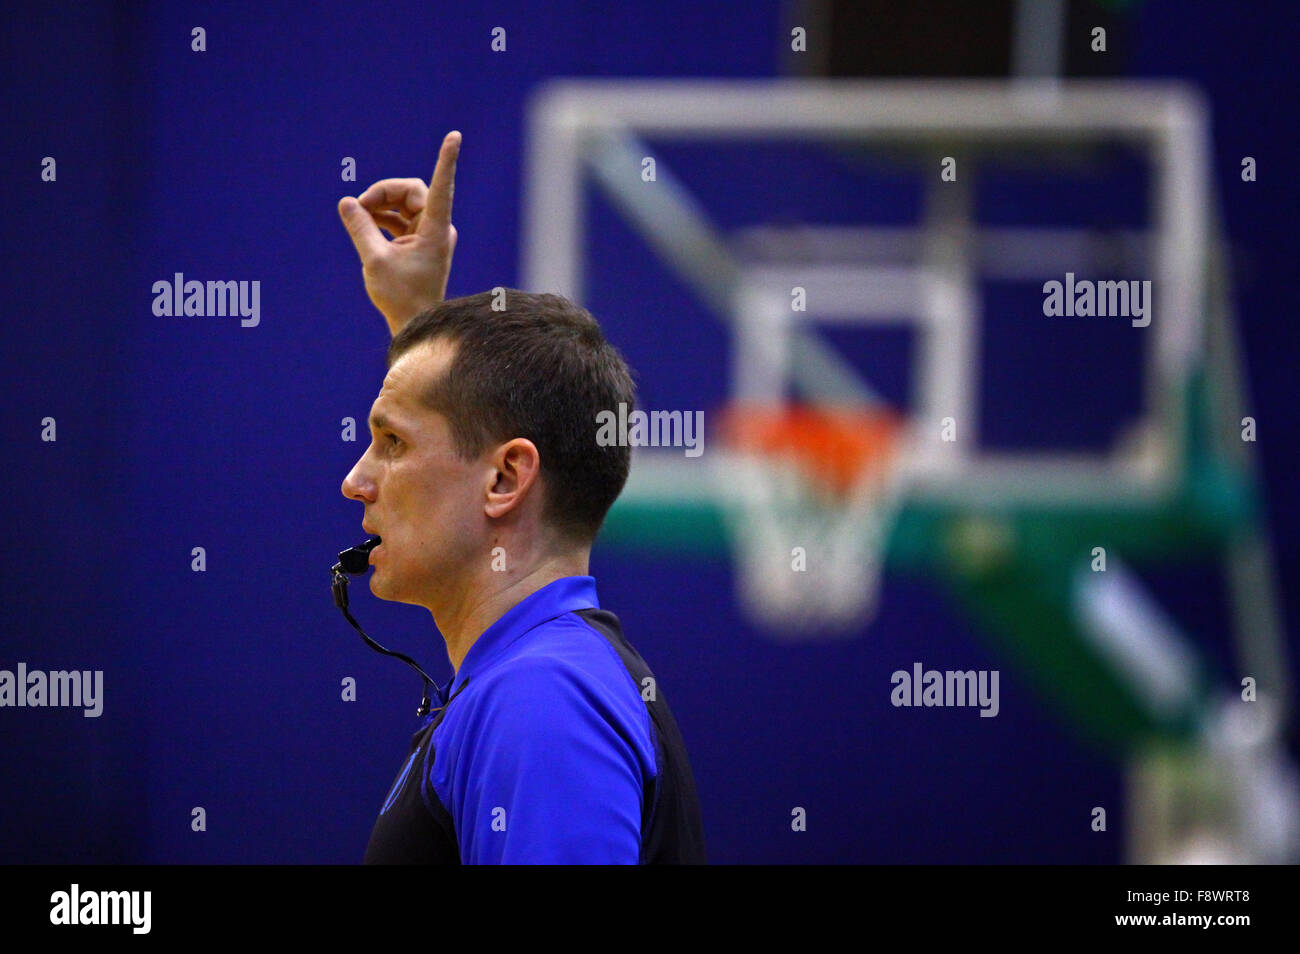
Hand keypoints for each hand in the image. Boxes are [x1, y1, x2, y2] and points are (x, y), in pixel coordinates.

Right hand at [338, 130, 461, 335]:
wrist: (415, 323)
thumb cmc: (401, 296)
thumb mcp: (373, 260)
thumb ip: (360, 227)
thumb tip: (346, 202)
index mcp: (435, 229)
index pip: (441, 186)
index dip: (446, 160)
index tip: (454, 136)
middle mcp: (437, 227)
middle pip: (409, 191)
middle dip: (381, 193)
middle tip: (357, 208)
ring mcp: (430, 233)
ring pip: (403, 203)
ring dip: (379, 206)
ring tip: (357, 218)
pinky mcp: (421, 240)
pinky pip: (400, 218)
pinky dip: (382, 218)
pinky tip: (364, 223)